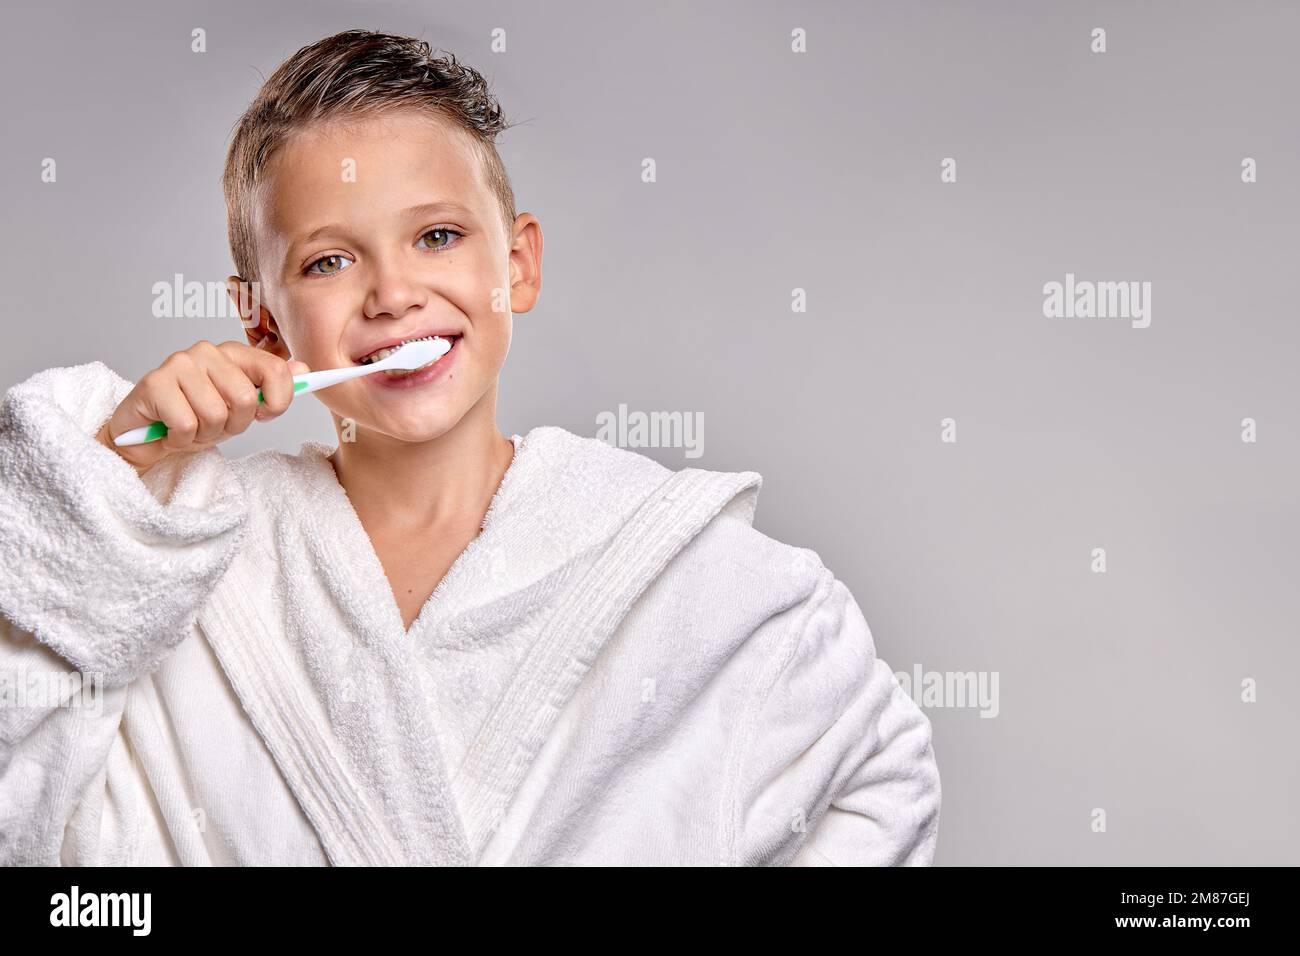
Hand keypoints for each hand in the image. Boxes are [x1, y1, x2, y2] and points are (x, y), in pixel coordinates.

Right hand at [96, 340, 309, 474]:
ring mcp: (178, 363)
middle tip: (214, 425)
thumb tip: (304, 369)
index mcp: (233, 353)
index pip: (275, 370)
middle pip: (246, 399)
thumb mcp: (241, 408)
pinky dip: (182, 439)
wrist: (144, 436)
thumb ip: (272, 387)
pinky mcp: (154, 383)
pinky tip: (171, 431)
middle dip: (234, 425)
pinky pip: (186, 425)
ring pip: (216, 414)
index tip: (263, 416)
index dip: (278, 402)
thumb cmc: (195, 417)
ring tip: (191, 427)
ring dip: (205, 434)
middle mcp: (206, 351)